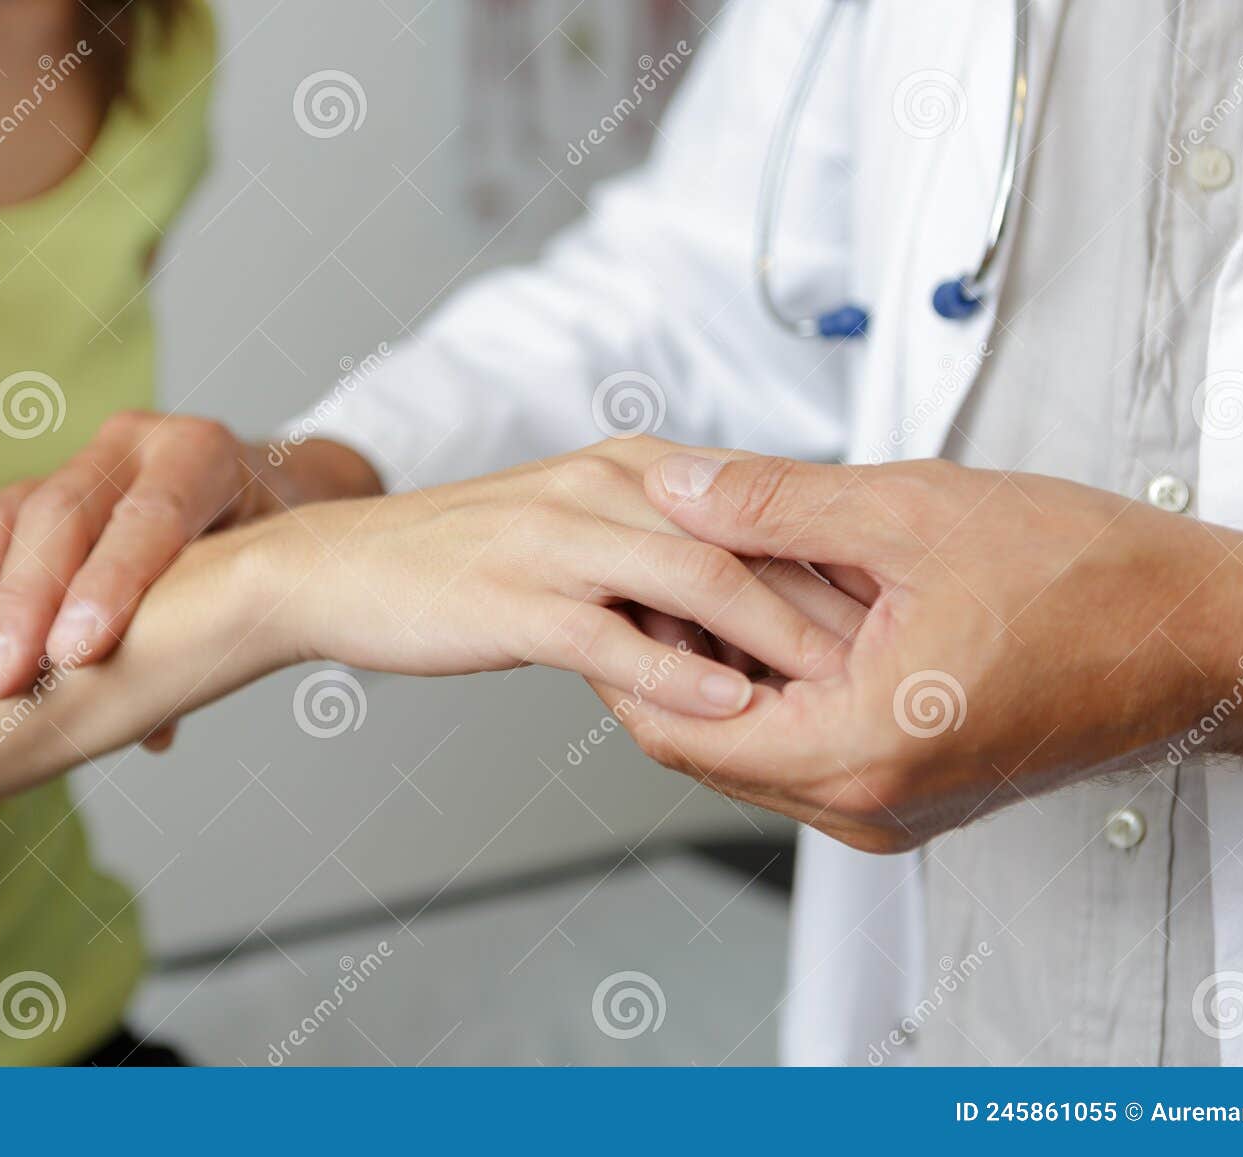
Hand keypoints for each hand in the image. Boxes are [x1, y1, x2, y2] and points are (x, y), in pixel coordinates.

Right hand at [0, 412, 379, 699]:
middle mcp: (132, 446)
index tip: (78, 653)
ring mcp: (76, 464)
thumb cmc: (270, 545)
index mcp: (199, 456)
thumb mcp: (265, 574)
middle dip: (26, 603)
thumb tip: (157, 730)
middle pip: (63, 518)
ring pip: (6, 520)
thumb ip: (215, 633)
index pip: (149, 519)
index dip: (113, 584)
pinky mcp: (33, 494)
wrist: (262, 491)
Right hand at [248, 437, 854, 717]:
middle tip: (895, 656)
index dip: (831, 560)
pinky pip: (613, 637)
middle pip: (746, 537)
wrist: (347, 568)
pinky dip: (678, 672)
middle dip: (827, 599)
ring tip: (836, 689)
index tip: (890, 613)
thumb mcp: (579, 530)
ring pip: (696, 580)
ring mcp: (559, 539)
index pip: (758, 506)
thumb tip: (745, 595)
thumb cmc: (467, 559)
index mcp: (631, 468)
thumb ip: (661, 550)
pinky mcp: (518, 599)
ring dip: (774, 637)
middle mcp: (604, 486)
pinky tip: (725, 706)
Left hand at [595, 451, 1242, 850]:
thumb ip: (773, 504)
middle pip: (704, 746)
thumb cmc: (1093, 583)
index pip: (677, 728)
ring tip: (710, 583)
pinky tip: (777, 617)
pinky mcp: (909, 791)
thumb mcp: (910, 511)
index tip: (611, 588)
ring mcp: (888, 807)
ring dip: (719, 672)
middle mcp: (868, 803)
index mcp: (860, 749)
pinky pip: (803, 751)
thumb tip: (680, 490)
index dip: (625, 652)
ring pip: (750, 750)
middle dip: (665, 658)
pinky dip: (773, 689)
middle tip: (649, 574)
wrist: (1198, 634)